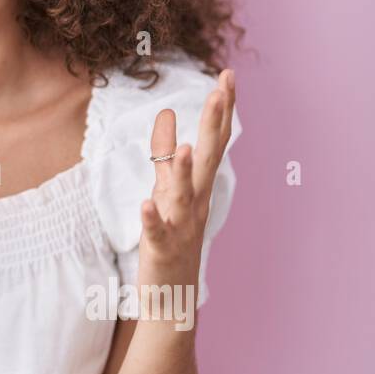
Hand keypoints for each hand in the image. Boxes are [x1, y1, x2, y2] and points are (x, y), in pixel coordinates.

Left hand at [137, 69, 236, 294]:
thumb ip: (165, 154)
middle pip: (207, 158)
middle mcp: (195, 202)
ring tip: (186, 146)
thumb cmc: (172, 239)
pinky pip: (157, 232)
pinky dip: (153, 218)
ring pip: (182, 195)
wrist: (173, 299)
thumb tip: (165, 113)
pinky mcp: (160, 249)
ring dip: (184, 171)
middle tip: (222, 88)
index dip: (221, 109)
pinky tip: (146, 204)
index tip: (227, 74)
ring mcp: (180, 226)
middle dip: (214, 123)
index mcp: (198, 187)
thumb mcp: (167, 190)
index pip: (213, 141)